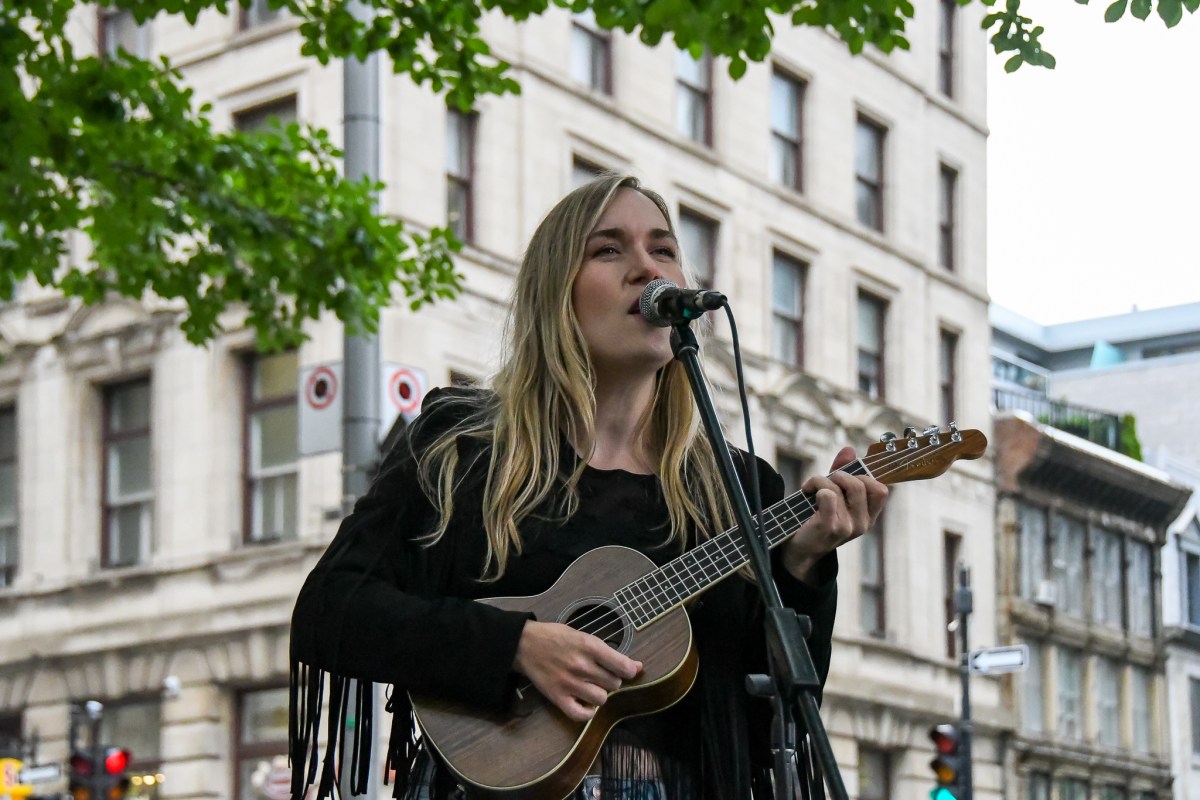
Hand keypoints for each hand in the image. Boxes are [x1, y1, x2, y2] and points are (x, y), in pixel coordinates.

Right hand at [512, 621, 642, 721]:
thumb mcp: (583, 636)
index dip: (630, 670)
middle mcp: (581, 666)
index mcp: (589, 646)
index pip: (622, 666)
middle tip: (601, 674)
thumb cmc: (556, 637)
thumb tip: (636, 666)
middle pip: (614, 684)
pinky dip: (587, 712)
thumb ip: (608, 652)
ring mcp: (569, 684)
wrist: (525, 644)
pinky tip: (585, 702)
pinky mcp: (557, 698)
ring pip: (601, 699)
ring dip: (600, 694)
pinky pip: (581, 715)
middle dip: (612, 680)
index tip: (628, 670)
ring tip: (591, 686)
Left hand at [781, 446, 888, 581]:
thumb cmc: (817, 517)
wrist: (798, 547)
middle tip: (825, 481)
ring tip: (811, 488)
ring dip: (821, 480)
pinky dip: (816, 486)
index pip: (881, 491)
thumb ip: (842, 472)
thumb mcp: (834, 494)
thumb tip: (849, 450)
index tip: (846, 475)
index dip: (865, 476)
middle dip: (840, 475)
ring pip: (840, 487)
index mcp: (868, 517)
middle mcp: (862, 524)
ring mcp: (847, 527)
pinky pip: (828, 495)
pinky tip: (808, 493)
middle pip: (862, 484)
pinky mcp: (830, 527)